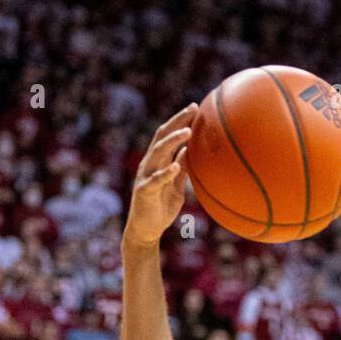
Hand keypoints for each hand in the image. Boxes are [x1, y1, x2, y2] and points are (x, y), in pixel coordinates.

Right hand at [124, 104, 197, 248]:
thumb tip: (191, 151)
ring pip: (158, 153)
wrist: (146, 231)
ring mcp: (145, 175)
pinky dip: (166, 172)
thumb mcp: (176, 186)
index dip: (181, 120)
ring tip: (188, 132)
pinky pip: (155, 180)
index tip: (196, 108)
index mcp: (158, 161)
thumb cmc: (161, 209)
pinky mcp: (144, 191)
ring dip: (173, 141)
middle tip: (194, 108)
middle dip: (178, 121)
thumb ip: (182, 169)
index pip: (168, 135)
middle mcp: (150, 163)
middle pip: (162, 136)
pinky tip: (175, 166)